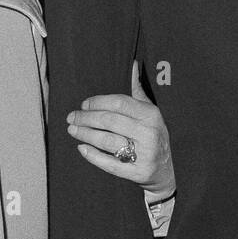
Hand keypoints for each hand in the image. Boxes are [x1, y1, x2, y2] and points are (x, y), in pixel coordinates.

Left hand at [67, 64, 175, 199]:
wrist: (166, 170)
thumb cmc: (153, 134)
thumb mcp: (150, 112)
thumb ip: (137, 91)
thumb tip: (132, 65)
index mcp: (151, 115)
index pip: (119, 103)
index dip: (98, 102)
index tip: (84, 104)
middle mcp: (149, 133)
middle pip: (110, 121)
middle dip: (86, 118)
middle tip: (71, 117)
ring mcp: (144, 154)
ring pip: (108, 141)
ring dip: (86, 134)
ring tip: (72, 130)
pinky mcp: (137, 173)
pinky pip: (110, 164)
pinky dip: (93, 156)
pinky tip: (82, 148)